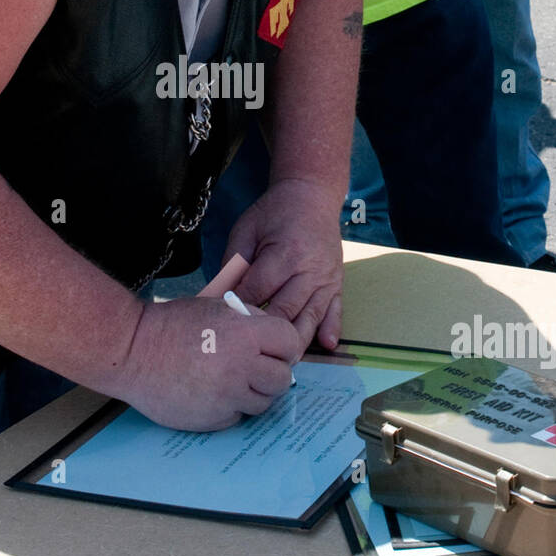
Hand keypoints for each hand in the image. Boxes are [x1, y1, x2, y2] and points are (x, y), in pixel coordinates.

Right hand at [118, 297, 299, 430]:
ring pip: (262, 403)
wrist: (132, 352)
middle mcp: (242, 369)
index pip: (290, 344)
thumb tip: (274, 339)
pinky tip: (211, 393)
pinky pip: (236, 417)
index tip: (273, 349)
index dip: (283, 346)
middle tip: (254, 368)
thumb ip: (249, 321)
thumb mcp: (216, 308)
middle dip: (272, 373)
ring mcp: (227, 397)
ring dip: (252, 393)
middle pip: (282, 379)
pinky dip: (230, 408)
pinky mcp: (213, 419)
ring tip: (230, 380)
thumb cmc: (171, 325)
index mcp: (245, 335)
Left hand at [223, 178, 343, 351]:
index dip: (238, 307)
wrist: (312, 196)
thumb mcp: (246, 229)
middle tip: (245, 349)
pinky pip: (336, 311)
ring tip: (277, 360)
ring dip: (294, 340)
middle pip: (285, 310)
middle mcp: (310, 269)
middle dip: (264, 331)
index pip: (258, 290)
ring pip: (310, 317)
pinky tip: (324, 346)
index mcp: (285, 253)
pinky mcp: (337, 283)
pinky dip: (330, 329)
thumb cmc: (275, 212)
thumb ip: (234, 262)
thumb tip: (218, 296)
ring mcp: (326, 278)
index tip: (222, 323)